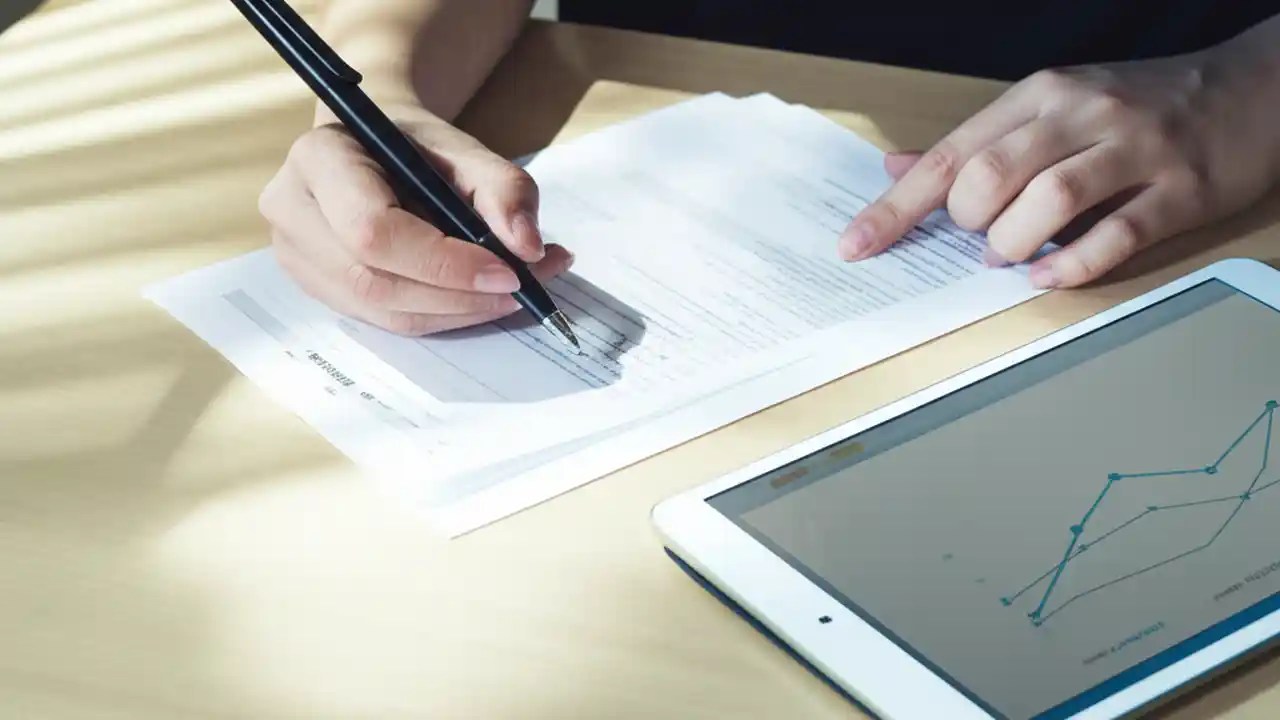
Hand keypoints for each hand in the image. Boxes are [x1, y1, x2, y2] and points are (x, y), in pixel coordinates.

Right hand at [258, 114, 572, 334]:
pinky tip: (475, 299)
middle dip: (456, 296)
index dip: (443, 262)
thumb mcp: (468, 152)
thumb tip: (528, 247)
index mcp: (319, 158)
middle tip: (520, 291)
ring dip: (454, 312)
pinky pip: (381, 320)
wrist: (377, 148)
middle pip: (374, 281)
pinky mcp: (314, 286)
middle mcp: (291, 208)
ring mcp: (294, 255)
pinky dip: (438, 316)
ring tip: (509, 294)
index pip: (374, 231)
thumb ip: (505, 190)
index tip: (508, 272)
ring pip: (381, 311)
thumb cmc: (418, 148)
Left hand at [838, 46, 1279, 287]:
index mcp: (1038, 97)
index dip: (896, 209)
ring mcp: (1134, 151)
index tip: (856, 246)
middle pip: (991, 178)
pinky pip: (1117, 235)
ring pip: (1048, 203)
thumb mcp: (1049, 107)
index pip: (949, 157)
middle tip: (980, 239)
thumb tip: (896, 169)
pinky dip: (1074, 266)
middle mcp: (1081, 115)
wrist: (1250, 88)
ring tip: (1012, 256)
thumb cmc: (1134, 105)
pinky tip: (1050, 279)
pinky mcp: (1180, 190)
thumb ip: (974, 144)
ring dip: (1013, 245)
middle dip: (967, 224)